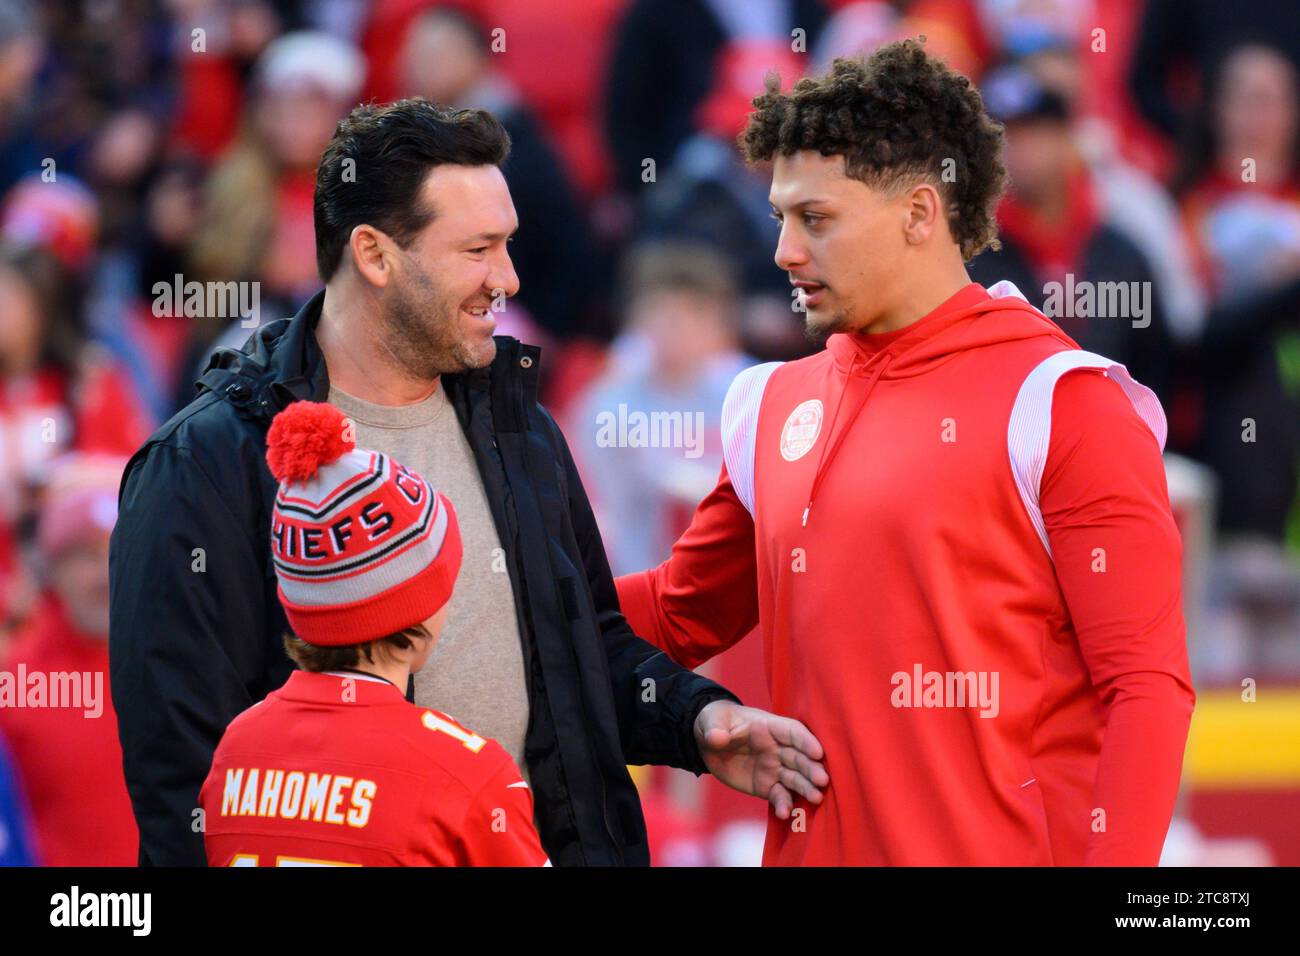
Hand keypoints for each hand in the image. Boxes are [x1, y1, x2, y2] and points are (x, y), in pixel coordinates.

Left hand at [694, 700, 827, 819]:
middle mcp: (777, 748)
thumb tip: (716, 738)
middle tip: (822, 780)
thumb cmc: (717, 723)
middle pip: (799, 757)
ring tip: (816, 798)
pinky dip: (783, 804)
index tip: (818, 752)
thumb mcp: (712, 722)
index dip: (806, 741)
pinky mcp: (767, 786)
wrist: (709, 741)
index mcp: (769, 727)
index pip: (793, 732)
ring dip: (805, 788)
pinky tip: (785, 814)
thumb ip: (715, 729)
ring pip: (794, 778)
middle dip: (811, 768)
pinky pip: (778, 795)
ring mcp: (774, 768)